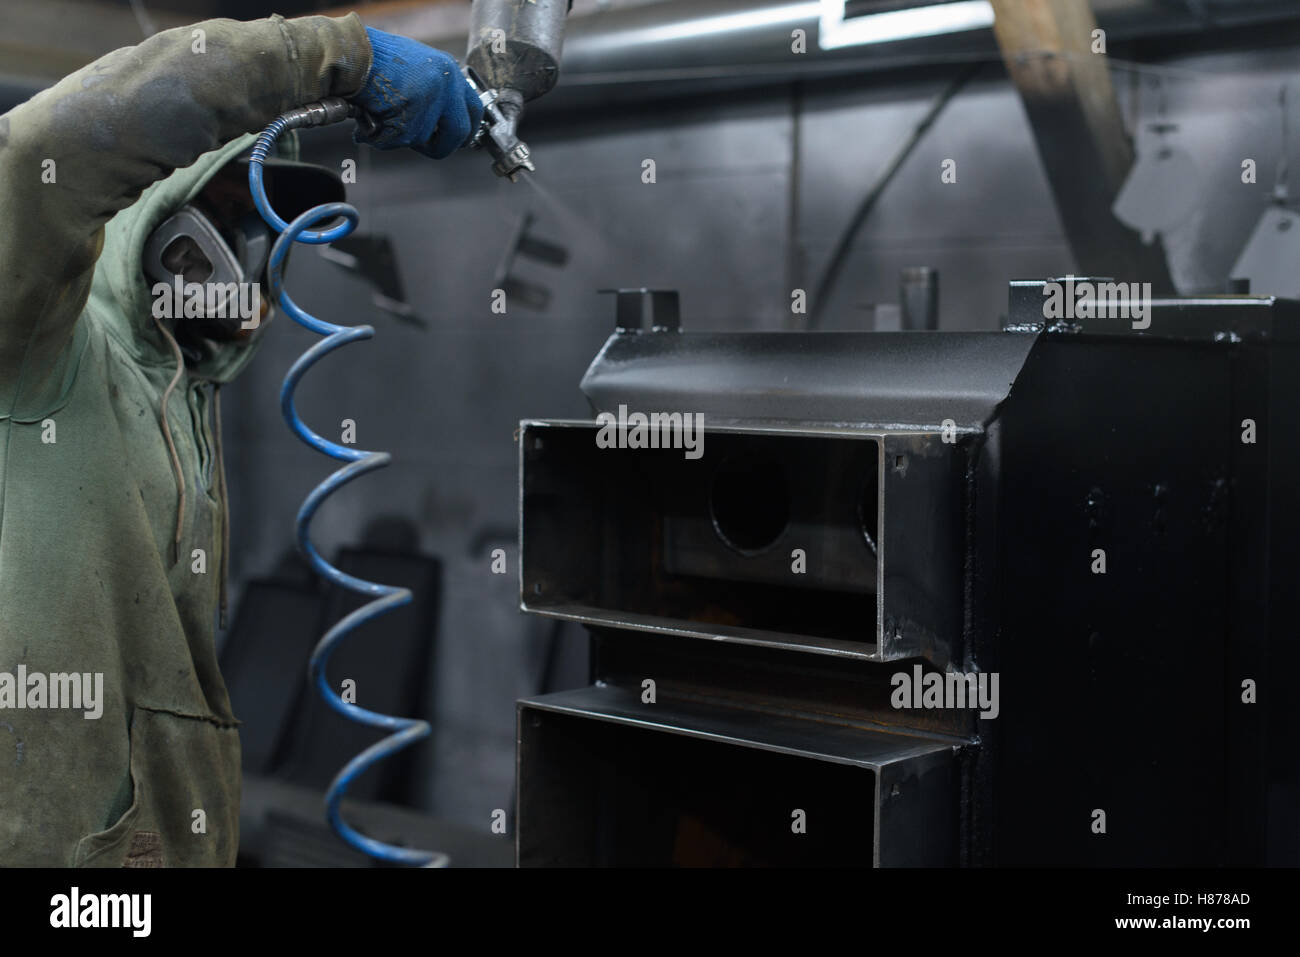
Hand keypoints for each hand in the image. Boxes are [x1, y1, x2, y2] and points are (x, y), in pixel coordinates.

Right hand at [350, 27, 483, 159]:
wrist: (352, 53)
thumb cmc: (377, 58)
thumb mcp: (419, 67)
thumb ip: (436, 92)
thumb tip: (443, 123)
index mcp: (449, 71)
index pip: (474, 109)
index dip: (469, 130)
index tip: (463, 140)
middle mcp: (445, 84)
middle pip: (458, 133)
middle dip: (442, 146)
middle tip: (427, 146)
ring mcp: (429, 100)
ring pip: (422, 138)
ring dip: (400, 136)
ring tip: (383, 115)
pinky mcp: (410, 115)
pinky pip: (399, 140)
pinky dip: (383, 137)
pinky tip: (373, 117)